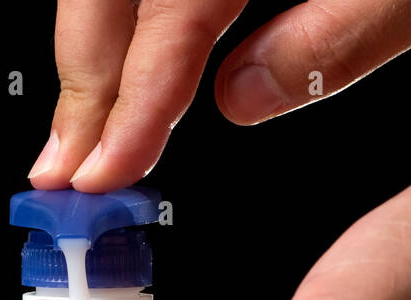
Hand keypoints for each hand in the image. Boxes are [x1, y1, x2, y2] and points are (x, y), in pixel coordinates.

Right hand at [29, 0, 410, 192]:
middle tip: (71, 166)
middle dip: (84, 75)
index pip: (165, 10)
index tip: (98, 171)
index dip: (124, 100)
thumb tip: (244, 97)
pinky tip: (144, 52)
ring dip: (98, 39)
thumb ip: (340, 35)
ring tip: (92, 121)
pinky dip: (138, 4)